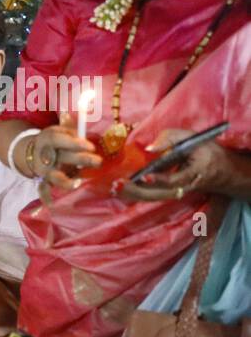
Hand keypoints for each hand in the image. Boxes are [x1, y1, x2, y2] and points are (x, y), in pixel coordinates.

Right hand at [30, 125, 100, 203]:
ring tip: (77, 183)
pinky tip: (52, 204)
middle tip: (98, 162)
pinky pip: (43, 190)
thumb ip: (73, 132)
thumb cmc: (54, 141)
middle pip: (62, 158)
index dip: (74, 143)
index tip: (91, 147)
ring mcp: (44, 170)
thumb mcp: (60, 131)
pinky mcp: (44, 181)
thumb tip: (94, 135)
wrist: (31, 152)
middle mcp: (46, 155)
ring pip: (54, 176)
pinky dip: (46, 197)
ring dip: (65, 181)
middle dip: (81, 160)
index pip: (59, 140)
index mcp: (48, 139)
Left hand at [118, 128, 250, 201]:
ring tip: (115, 187)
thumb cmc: (206, 151)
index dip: (162, 179)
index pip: (177, 180)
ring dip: (133, 194)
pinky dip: (135, 194)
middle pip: (160, 194)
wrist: (221, 171)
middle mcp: (185, 187)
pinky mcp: (168, 193)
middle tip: (118, 184)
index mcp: (195, 173)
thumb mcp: (194, 138)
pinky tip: (119, 189)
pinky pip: (151, 196)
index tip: (147, 176)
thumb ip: (172, 138)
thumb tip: (149, 147)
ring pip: (154, 198)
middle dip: (138, 191)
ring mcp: (176, 192)